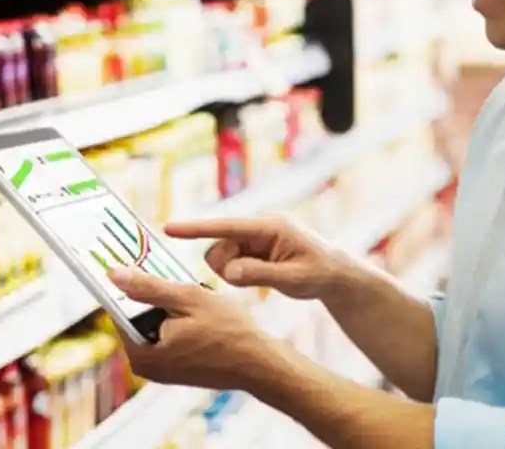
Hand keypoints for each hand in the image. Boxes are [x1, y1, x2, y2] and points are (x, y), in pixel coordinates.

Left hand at [108, 267, 281, 390]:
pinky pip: (167, 335)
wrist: (260, 364)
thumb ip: (149, 287)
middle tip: (172, 276)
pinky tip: (197, 311)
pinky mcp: (176, 368)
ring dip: (167, 305)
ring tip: (192, 295)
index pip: (118, 310)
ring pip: (154, 324)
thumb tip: (114, 274)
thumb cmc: (229, 332)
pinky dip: (176, 319)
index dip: (127, 283)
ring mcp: (161, 369)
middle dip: (152, 294)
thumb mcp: (188, 299)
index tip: (131, 261)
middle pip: (136, 317)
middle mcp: (145, 366)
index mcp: (141, 353)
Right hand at [165, 216, 344, 300]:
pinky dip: (238, 274)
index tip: (168, 228)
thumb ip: (260, 275)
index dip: (195, 229)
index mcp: (269, 227)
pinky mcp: (253, 249)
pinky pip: (230, 263)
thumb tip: (228, 271)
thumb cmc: (320, 272)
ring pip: (223, 257)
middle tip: (253, 278)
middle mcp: (258, 228)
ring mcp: (254, 238)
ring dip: (234, 272)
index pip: (225, 226)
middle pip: (220, 247)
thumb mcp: (295, 278)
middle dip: (227, 267)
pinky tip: (260, 276)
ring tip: (264, 277)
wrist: (335, 273)